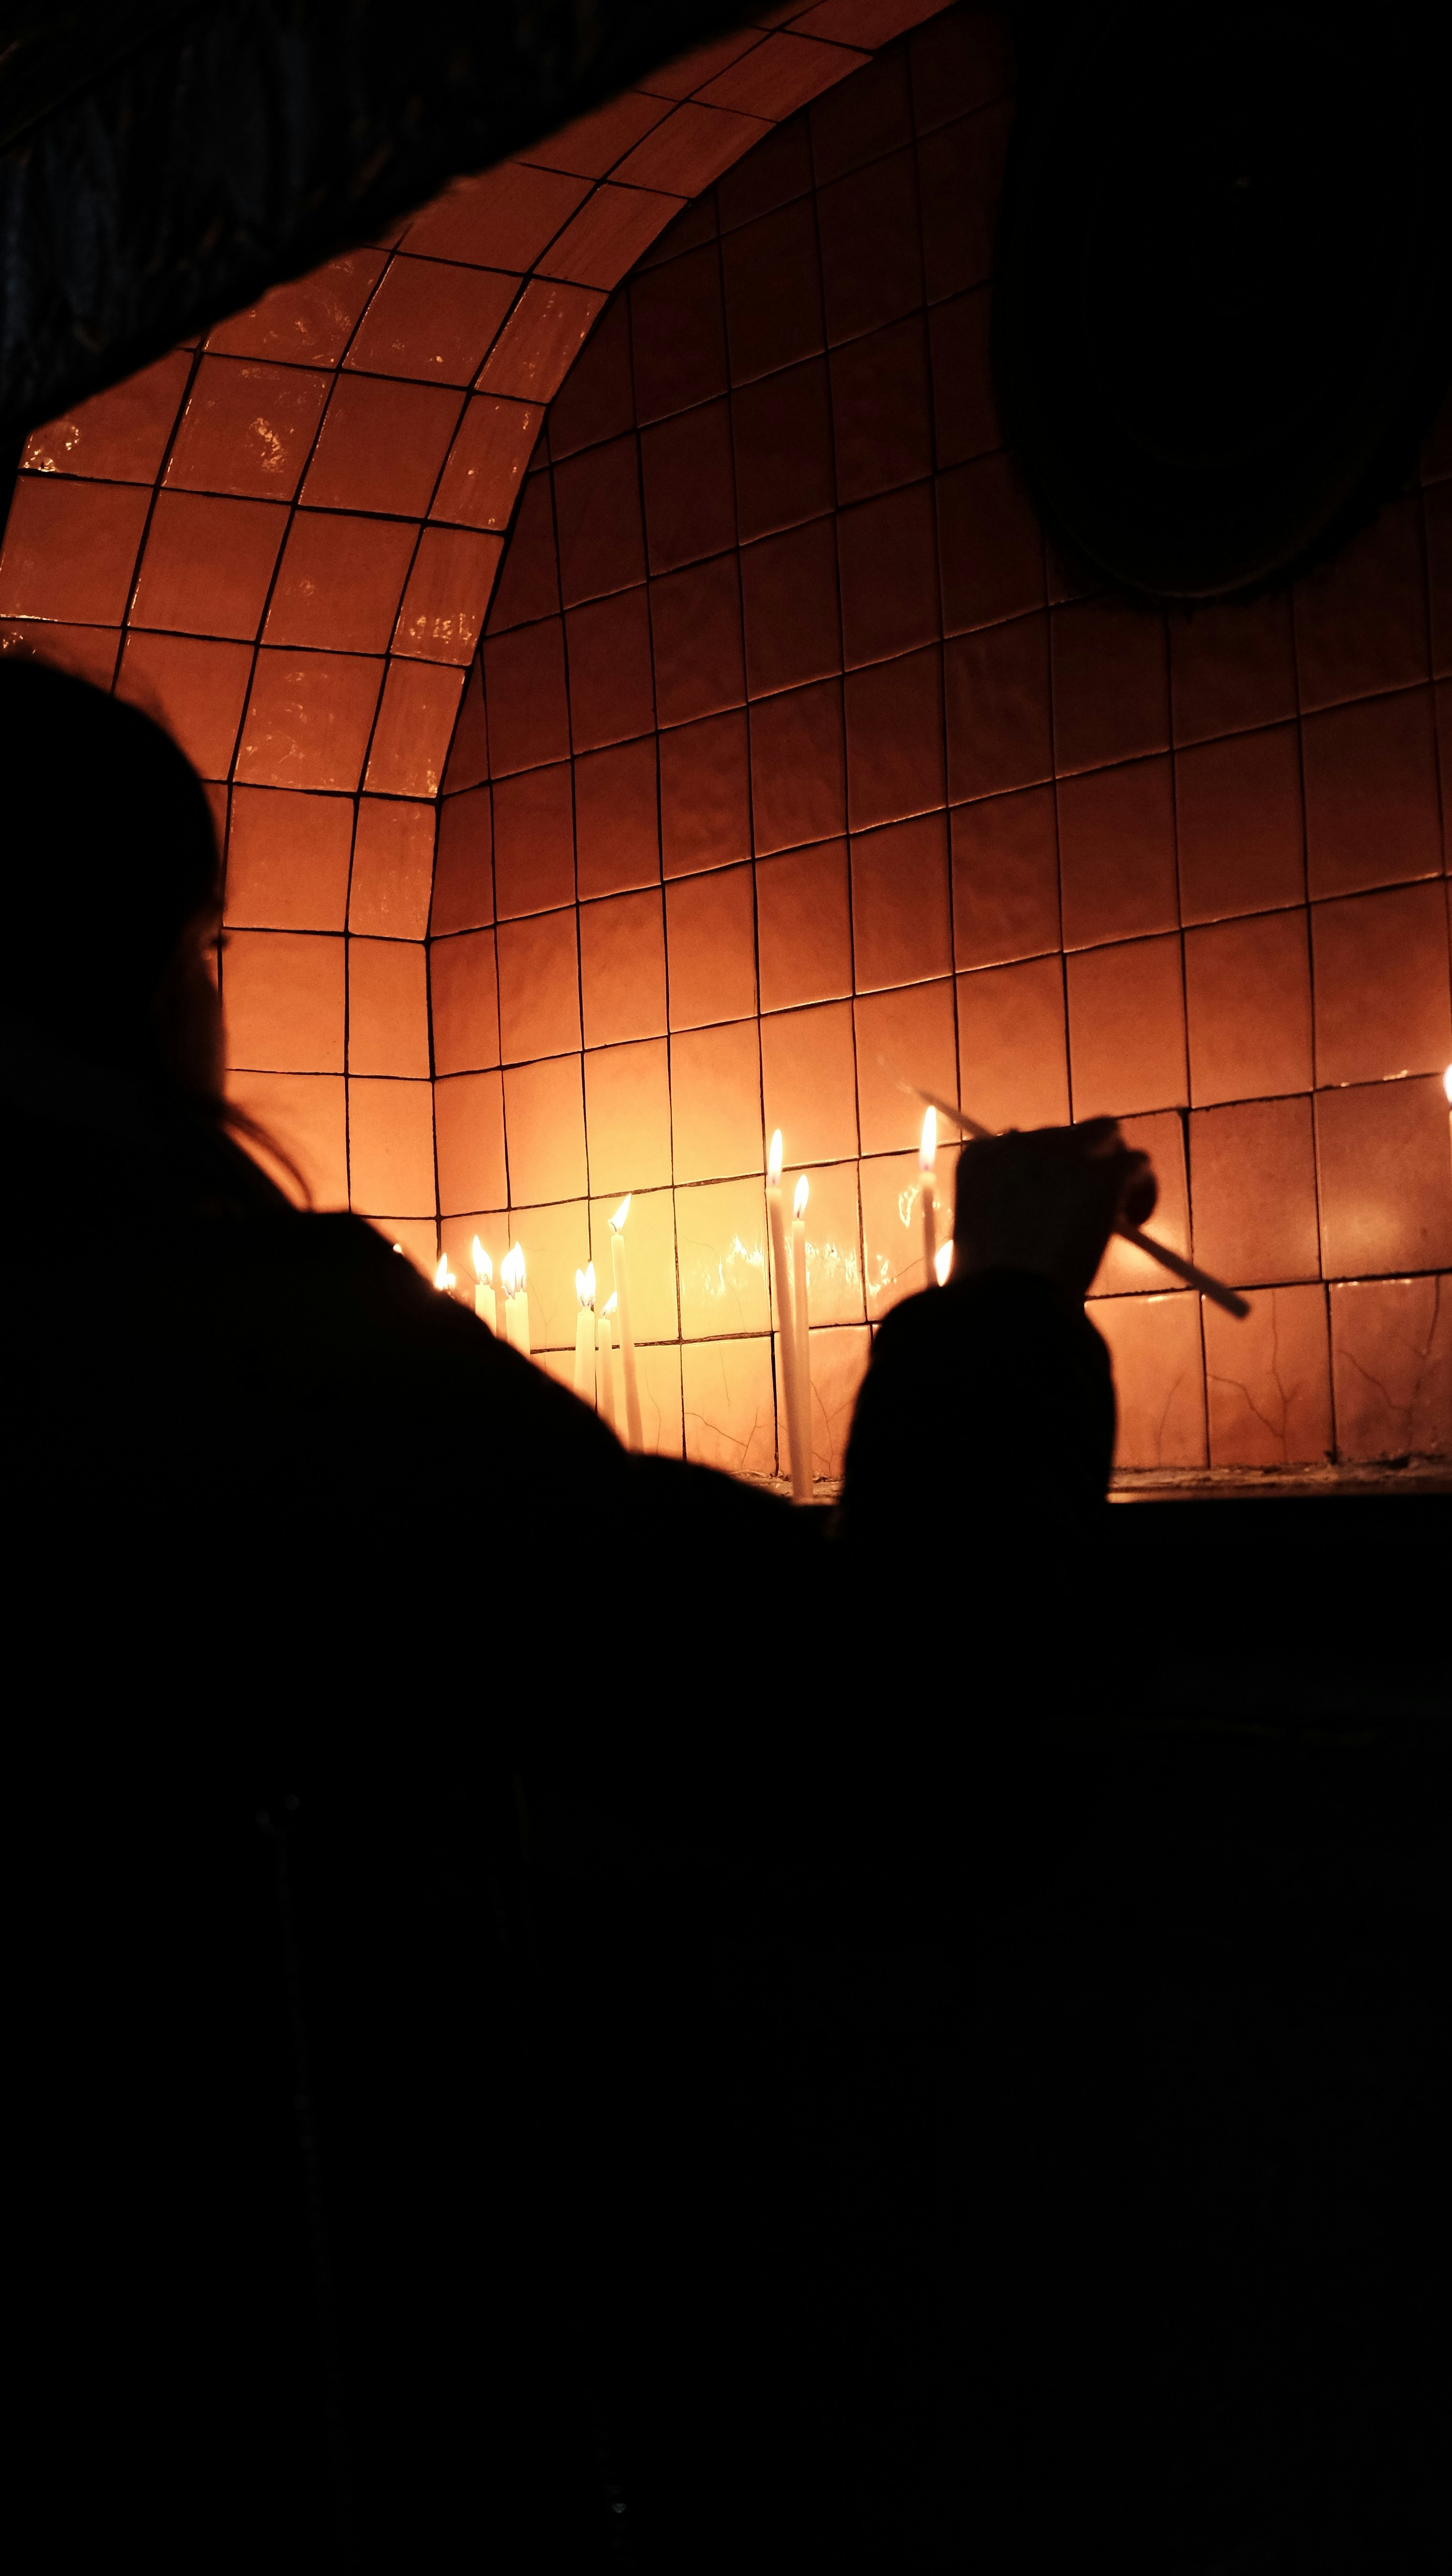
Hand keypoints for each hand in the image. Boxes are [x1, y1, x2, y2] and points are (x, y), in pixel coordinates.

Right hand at [950, 1118, 1155, 1301]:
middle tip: (1089, 1201)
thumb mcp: (969, 1240)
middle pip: (1065, 1135)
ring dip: (1112, 1161)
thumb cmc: (982, 1286)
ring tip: (1119, 1203)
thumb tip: (1023, 1224)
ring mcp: (1063, 1156)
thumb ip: (993, 1217)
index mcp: (981, 1157)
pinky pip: (1136, 1163)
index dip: (1044, 1168)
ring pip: (1105, 1133)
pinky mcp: (1102, 1176)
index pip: (1019, 1142)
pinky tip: (1137, 1218)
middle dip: (1080, 1161)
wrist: (1008, 1300)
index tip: (1054, 1195)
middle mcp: (1020, 1144)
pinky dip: (1141, 1187)